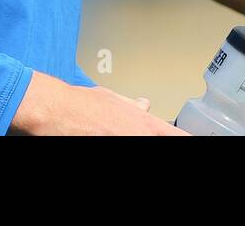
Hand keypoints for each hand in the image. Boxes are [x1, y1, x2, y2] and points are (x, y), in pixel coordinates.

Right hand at [8, 72, 186, 135]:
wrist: (55, 109)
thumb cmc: (79, 103)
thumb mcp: (111, 98)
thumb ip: (131, 105)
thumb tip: (145, 105)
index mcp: (142, 121)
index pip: (174, 134)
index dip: (182, 137)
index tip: (189, 138)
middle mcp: (138, 133)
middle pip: (161, 139)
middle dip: (157, 137)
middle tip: (133, 131)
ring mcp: (124, 141)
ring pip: (142, 143)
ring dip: (133, 137)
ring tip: (111, 131)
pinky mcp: (106, 146)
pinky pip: (123, 146)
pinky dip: (115, 139)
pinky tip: (103, 135)